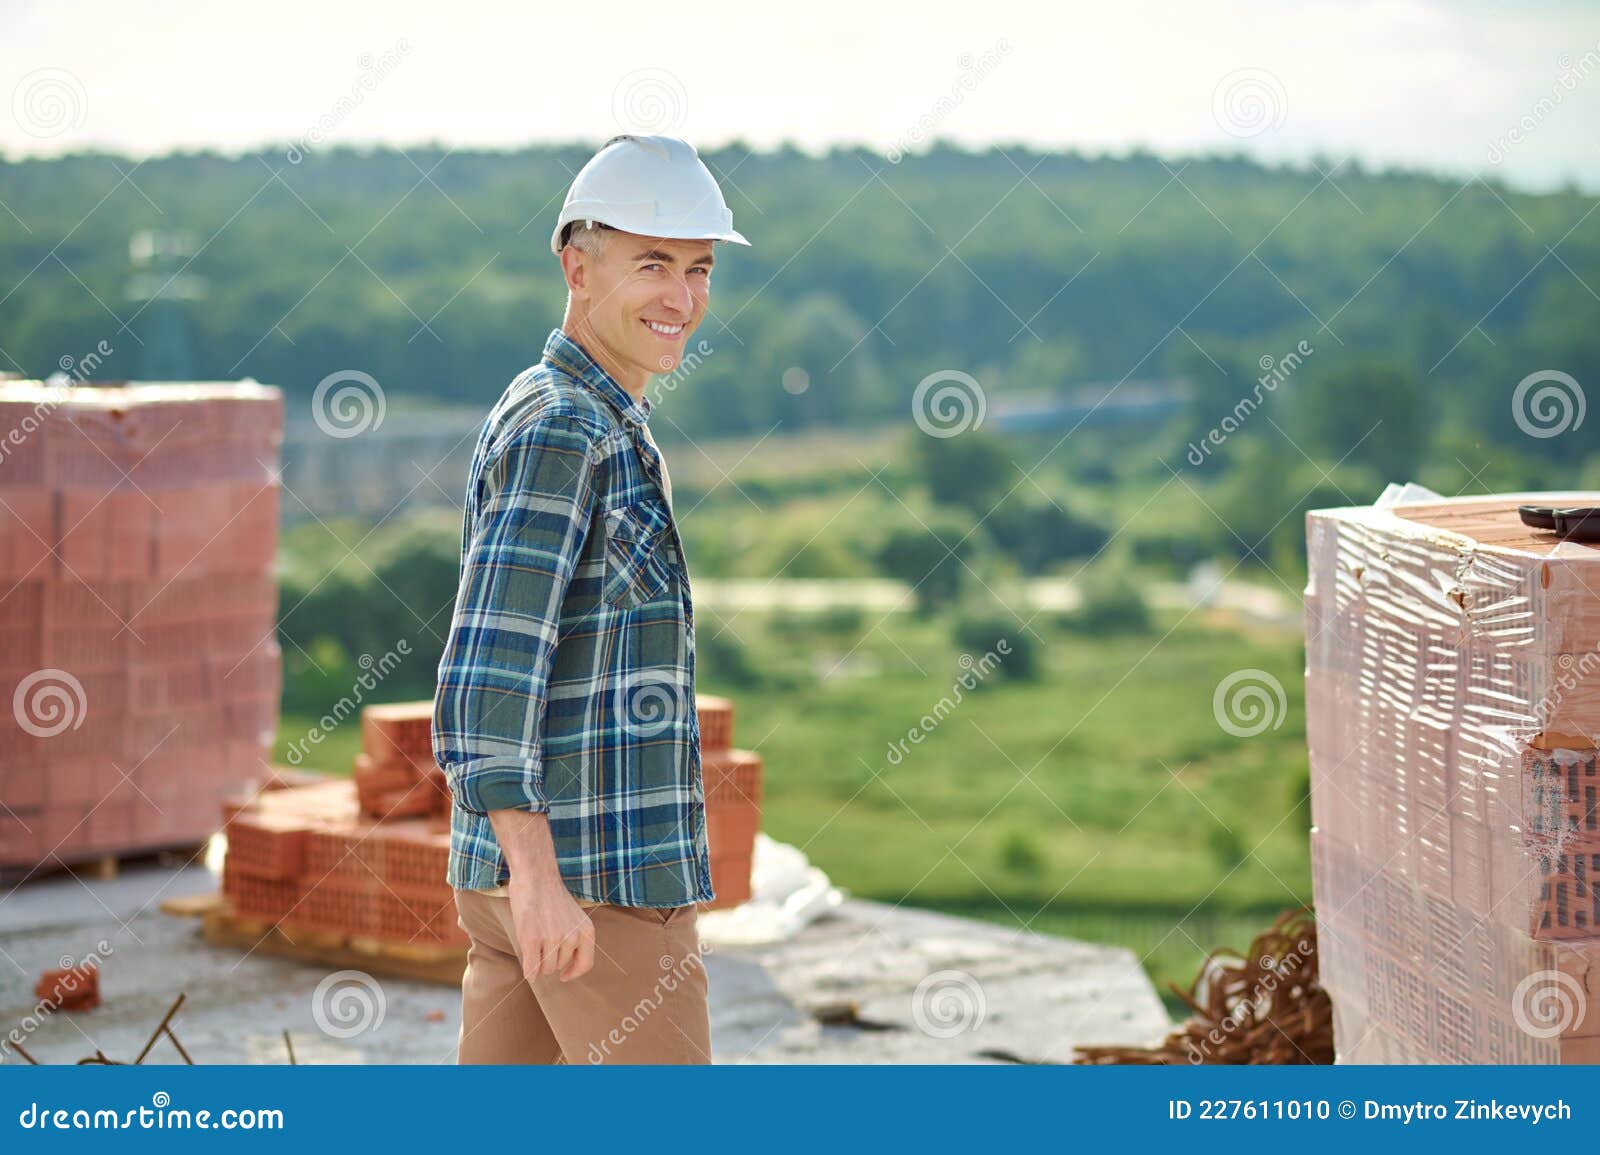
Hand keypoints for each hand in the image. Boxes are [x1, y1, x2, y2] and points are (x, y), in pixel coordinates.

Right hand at [486, 808, 595, 982]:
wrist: (536, 876)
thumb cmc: (553, 897)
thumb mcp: (575, 917)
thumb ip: (575, 940)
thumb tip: (565, 971)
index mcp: (587, 931)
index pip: (586, 963)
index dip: (574, 972)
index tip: (564, 976)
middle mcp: (572, 937)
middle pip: (560, 966)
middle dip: (550, 959)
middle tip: (542, 940)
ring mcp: (552, 939)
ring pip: (545, 968)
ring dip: (538, 961)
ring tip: (535, 940)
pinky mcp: (532, 939)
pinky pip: (531, 967)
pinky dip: (529, 972)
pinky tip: (528, 970)